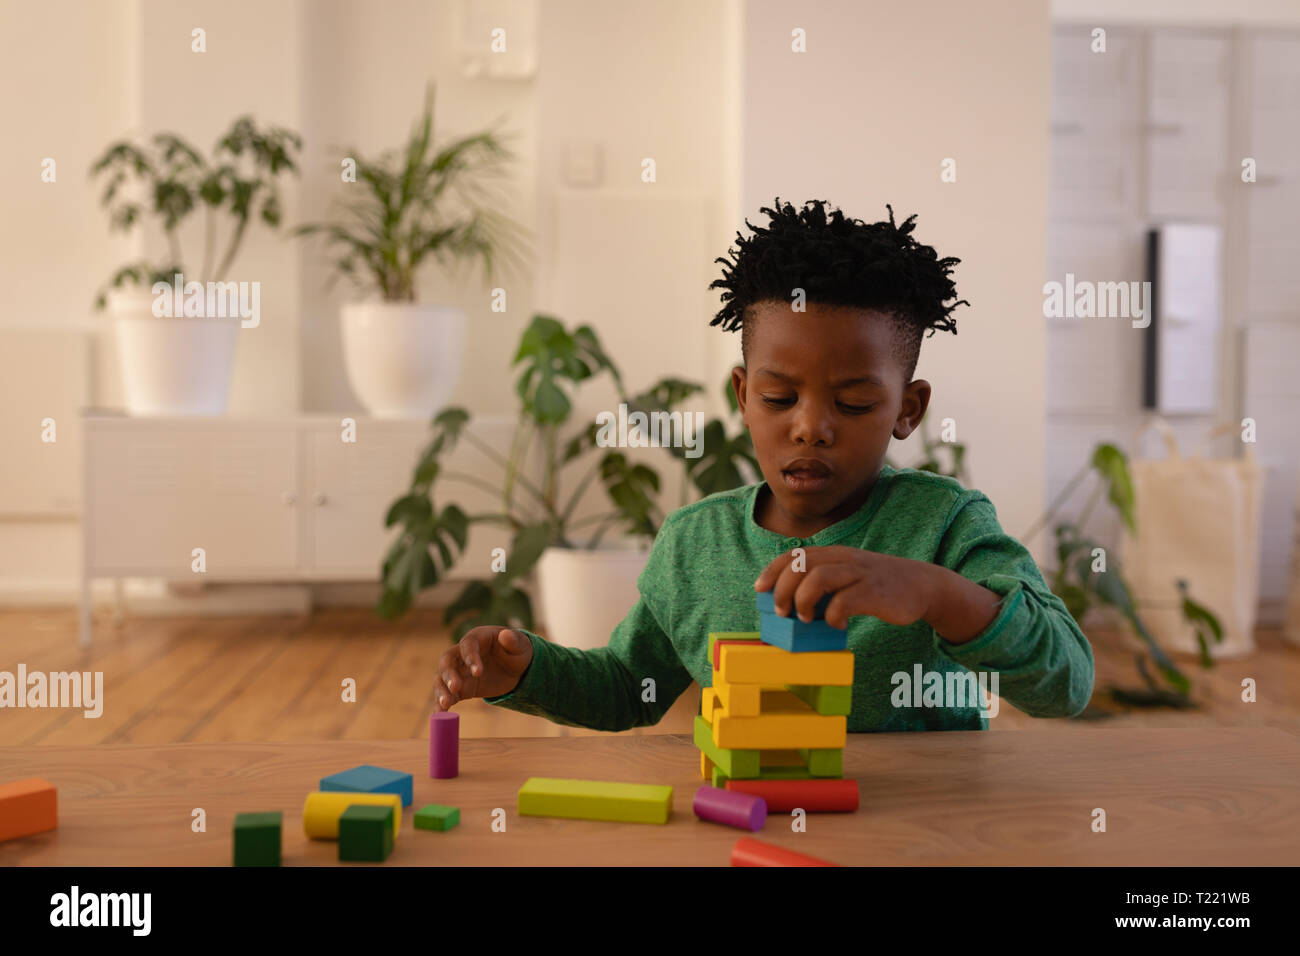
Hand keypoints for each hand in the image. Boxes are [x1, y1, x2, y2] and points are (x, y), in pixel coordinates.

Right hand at [433, 626, 533, 709]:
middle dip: (449, 674)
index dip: (470, 657)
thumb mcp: (520, 646)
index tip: (478, 673)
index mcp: (476, 638)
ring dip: (441, 691)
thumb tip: (506, 635)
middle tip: (455, 688)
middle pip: (447, 661)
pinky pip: (447, 695)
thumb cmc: (516, 651)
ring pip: (442, 679)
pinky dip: (441, 705)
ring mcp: (459, 672)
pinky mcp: (460, 688)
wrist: (515, 668)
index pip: (467, 645)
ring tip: (444, 705)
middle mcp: (462, 654)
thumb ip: (513, 641)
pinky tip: (439, 716)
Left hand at [753, 545, 936, 630]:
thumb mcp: (849, 575)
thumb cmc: (878, 585)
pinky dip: (833, 616)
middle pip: (802, 564)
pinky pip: (844, 602)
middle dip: (783, 589)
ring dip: (803, 600)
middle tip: (781, 611)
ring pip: (819, 578)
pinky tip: (837, 624)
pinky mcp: (874, 592)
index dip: (773, 570)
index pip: (795, 554)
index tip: (760, 588)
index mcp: (835, 554)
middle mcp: (844, 559)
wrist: (923, 585)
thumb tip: (791, 603)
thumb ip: (823, 582)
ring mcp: (859, 574)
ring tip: (804, 619)